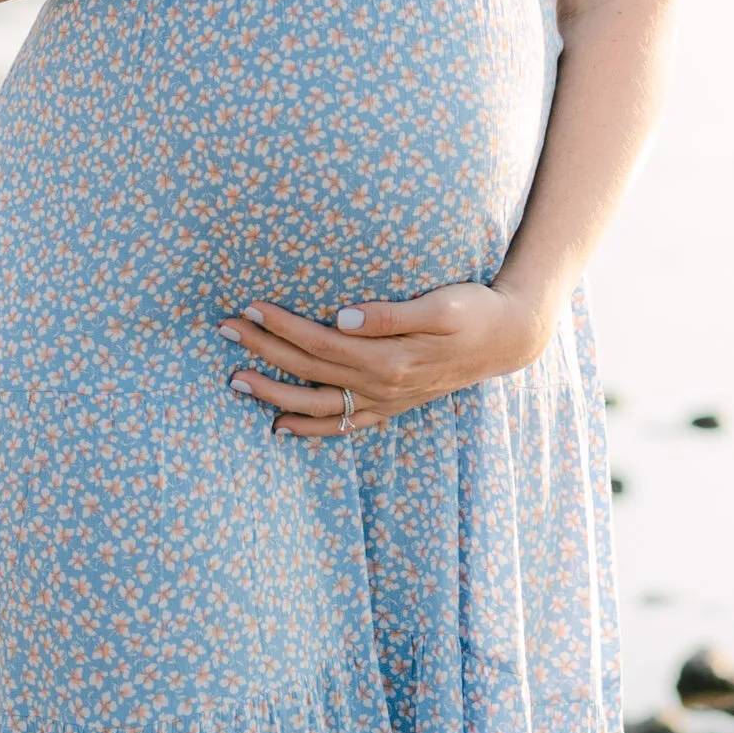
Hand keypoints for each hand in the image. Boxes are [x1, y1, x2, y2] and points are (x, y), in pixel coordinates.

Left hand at [216, 281, 558, 438]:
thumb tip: (343, 317)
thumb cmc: (473, 310)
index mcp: (389, 357)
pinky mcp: (392, 406)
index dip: (282, 326)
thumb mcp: (440, 304)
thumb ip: (390, 313)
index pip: (320, 341)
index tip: (248, 307)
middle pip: (310, 370)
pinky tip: (281, 425)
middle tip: (224, 330)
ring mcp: (386, 401)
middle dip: (263, 351)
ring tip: (234, 380)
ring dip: (273, 392)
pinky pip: (344, 426)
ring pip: (318, 404)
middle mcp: (382, 385)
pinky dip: (311, 428)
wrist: (509, 339)